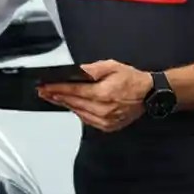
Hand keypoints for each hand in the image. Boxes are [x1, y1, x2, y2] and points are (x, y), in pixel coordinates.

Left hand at [37, 60, 152, 132]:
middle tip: (44, 92)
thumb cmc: (132, 80)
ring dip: (66, 105)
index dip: (56, 89)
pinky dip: (78, 112)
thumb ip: (92, 69)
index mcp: (103, 93)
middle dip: (57, 97)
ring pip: (78, 113)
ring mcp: (105, 121)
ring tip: (55, 98)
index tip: (44, 87)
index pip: (73, 92)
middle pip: (73, 104)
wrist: (149, 94)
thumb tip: (75, 72)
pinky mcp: (108, 127)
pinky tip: (73, 106)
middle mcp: (103, 110)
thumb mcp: (112, 66)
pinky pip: (87, 120)